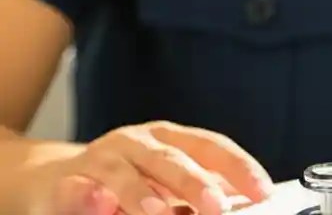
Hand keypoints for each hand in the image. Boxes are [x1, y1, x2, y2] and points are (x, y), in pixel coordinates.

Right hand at [29, 121, 271, 214]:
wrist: (53, 180)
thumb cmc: (126, 181)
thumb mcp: (166, 182)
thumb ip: (198, 190)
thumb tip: (241, 201)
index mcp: (169, 139)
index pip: (210, 147)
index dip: (238, 167)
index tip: (262, 190)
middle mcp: (137, 141)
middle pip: (171, 159)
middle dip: (195, 184)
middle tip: (216, 207)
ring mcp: (101, 157)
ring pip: (124, 173)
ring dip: (142, 195)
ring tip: (159, 213)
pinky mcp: (66, 180)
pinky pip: (77, 189)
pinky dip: (88, 197)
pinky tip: (100, 206)